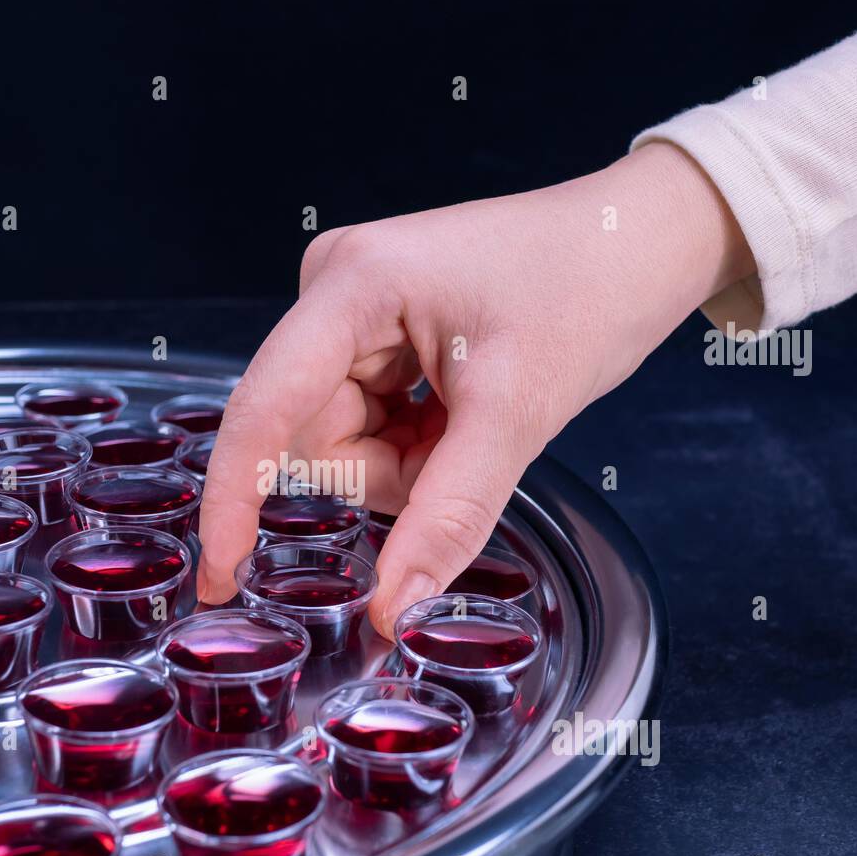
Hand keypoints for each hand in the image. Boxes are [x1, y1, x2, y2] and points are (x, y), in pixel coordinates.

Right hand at [196, 142, 753, 637]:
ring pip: (340, 444)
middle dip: (386, 472)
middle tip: (462, 447)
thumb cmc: (588, 290)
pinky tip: (459, 413)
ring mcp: (349, 314)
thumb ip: (449, 514)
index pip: (265, 409)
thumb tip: (395, 610)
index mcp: (352, 285)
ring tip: (472, 422)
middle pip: (312, 439)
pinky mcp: (371, 335)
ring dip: (405, 463)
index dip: (233, 499)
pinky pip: (366, 427)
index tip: (218, 578)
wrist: (638, 244)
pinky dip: (414, 445)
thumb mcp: (517, 413)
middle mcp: (333, 292)